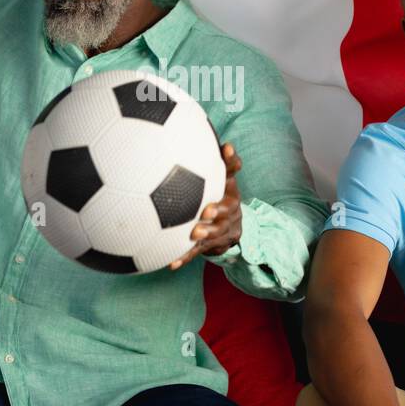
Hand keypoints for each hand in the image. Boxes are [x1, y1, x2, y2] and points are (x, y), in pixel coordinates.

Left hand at [168, 142, 242, 269]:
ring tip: (194, 234)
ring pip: (215, 234)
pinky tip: (171, 264)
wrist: (230, 228)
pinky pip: (198, 252)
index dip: (231, 162)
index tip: (225, 151)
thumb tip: (216, 141)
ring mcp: (222, 230)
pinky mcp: (212, 246)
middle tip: (207, 210)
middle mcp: (230, 210)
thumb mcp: (219, 178)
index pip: (232, 173)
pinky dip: (185, 257)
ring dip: (205, 234)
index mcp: (229, 191)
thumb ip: (214, 161)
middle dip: (219, 210)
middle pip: (228, 210)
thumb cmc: (217, 196)